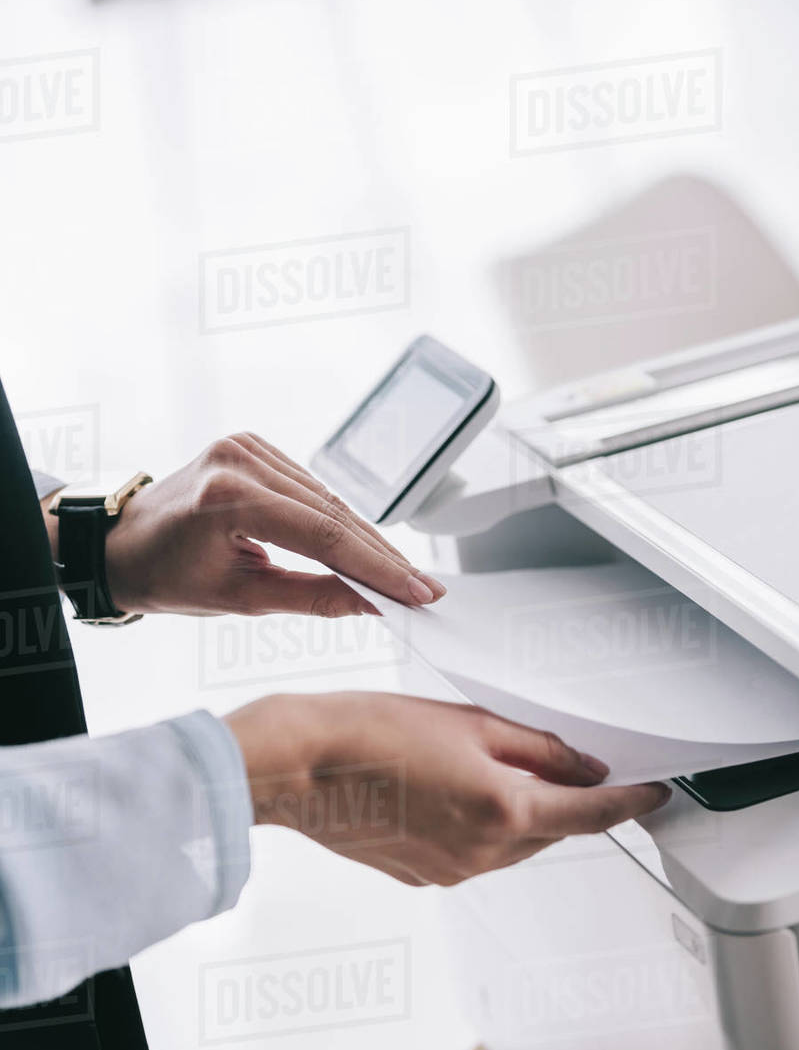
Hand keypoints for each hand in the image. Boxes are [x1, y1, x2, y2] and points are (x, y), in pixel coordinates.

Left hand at [103, 433, 444, 615]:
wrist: (122, 545)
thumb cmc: (166, 576)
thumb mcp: (240, 599)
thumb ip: (312, 597)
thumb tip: (372, 604)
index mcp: (229, 496)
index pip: (324, 535)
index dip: (378, 568)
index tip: (417, 593)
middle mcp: (240, 459)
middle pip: (334, 513)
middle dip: (382, 555)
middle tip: (424, 589)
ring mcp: (247, 445)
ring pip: (329, 498)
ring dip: (366, 538)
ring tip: (403, 576)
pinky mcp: (252, 445)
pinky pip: (311, 487)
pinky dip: (339, 518)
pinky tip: (366, 546)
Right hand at [225, 692, 670, 885]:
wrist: (298, 766)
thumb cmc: (367, 734)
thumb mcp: (468, 722)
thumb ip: (537, 747)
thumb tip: (582, 764)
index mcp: (503, 812)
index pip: (592, 815)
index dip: (630, 802)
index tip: (654, 793)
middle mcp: (482, 854)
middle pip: (553, 832)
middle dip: (567, 800)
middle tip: (567, 761)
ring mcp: (450, 871)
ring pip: (514, 844)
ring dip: (522, 812)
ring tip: (491, 763)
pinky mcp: (421, 875)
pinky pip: (475, 853)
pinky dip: (482, 825)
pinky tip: (453, 788)